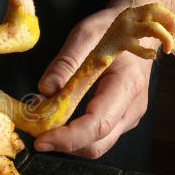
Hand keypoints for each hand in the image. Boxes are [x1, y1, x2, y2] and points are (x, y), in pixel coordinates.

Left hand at [34, 7, 156, 158]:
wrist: (139, 29)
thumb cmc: (113, 29)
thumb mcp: (86, 34)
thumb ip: (65, 62)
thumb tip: (46, 90)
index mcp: (127, 85)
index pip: (98, 124)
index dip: (68, 137)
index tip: (41, 140)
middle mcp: (132, 107)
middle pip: (97, 144)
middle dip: (64, 144)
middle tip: (35, 132)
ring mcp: (129, 116)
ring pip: (96, 145)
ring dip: (68, 141)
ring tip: (45, 121)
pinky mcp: (121, 118)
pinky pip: (97, 137)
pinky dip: (75, 134)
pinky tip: (59, 118)